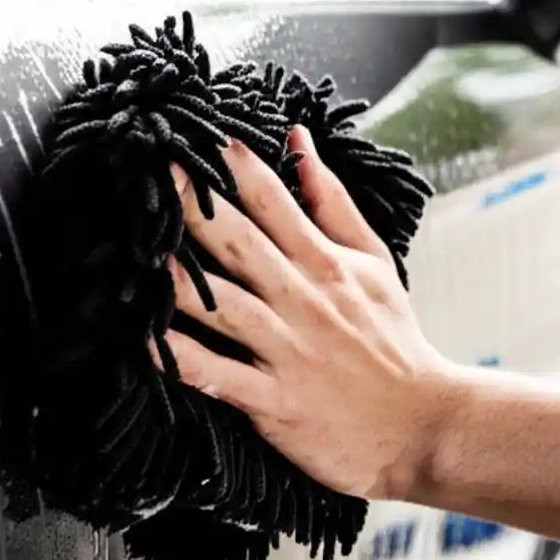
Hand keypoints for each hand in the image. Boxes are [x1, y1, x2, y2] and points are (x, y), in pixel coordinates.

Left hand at [166, 127, 459, 499]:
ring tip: (137, 248)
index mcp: (326, 264)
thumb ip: (334, 202)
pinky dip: (180, 359)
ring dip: (179, 278)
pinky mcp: (275, 401)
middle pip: (239, 244)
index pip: (275, 201)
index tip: (198, 135)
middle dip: (194, 206)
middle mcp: (304, 301)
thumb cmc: (393, 340)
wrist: (422, 424)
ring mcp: (288, 351)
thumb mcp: (374, 261)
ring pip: (224, 306)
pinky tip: (141, 340)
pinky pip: (218, 375)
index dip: (235, 165)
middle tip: (153, 170)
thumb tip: (300, 141)